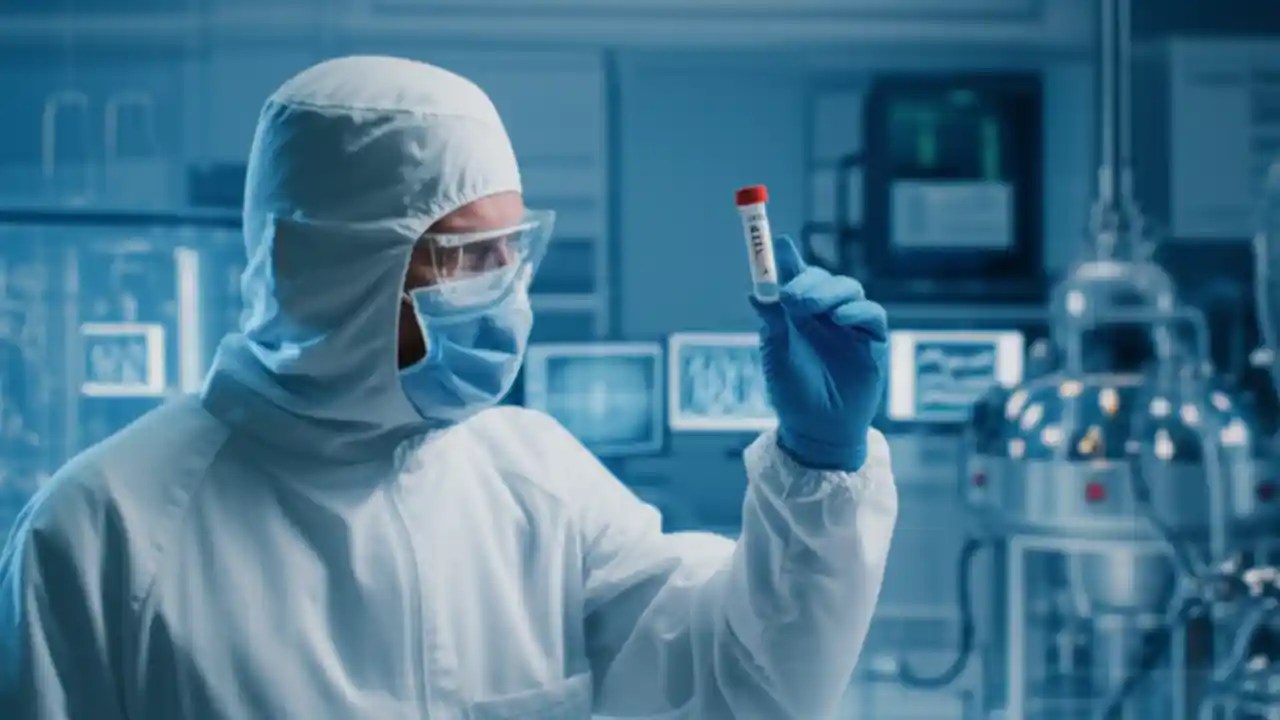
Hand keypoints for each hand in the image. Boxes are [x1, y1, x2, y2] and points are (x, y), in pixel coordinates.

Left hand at [750, 235, 887, 469]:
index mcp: (797, 313)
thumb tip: (754, 292)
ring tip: (809, 307)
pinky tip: (839, 318)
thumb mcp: (776, 356)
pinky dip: (857, 310)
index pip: (795, 276)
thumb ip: (772, 322)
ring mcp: (850, 324)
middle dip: (808, 280)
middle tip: (791, 295)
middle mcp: (825, 313)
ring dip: (829, 292)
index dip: (788, 259)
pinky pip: (872, 314)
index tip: (778, 244)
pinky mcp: (872, 340)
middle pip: (824, 278)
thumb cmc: (793, 394)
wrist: (817, 429)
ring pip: (849, 289)